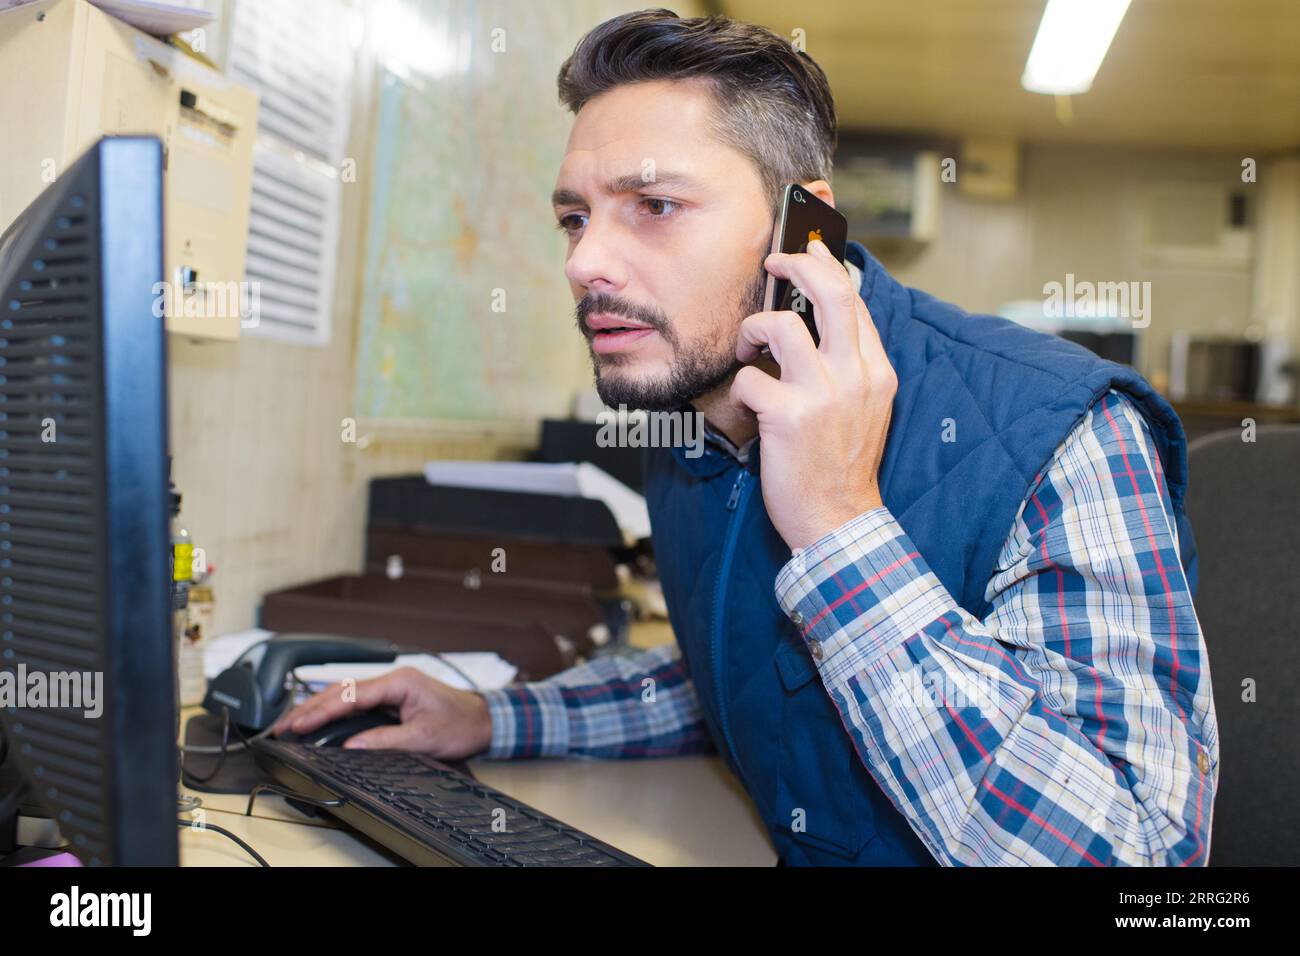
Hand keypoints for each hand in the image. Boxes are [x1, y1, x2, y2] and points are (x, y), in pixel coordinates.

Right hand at [270, 666, 493, 758]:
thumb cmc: (460, 725)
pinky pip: (356, 701)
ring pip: (346, 694)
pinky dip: (334, 710)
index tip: (298, 725)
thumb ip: (385, 741)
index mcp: (400, 682)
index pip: (352, 695)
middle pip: (342, 690)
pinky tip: (318, 721)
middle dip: (310, 708)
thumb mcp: (424, 739)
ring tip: (291, 724)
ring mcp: (391, 687)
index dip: (322, 711)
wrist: (484, 720)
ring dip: (318, 708)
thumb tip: (350, 746)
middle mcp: (393, 680)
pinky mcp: (392, 697)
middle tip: (281, 727)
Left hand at [731, 240, 896, 551]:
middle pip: (829, 290)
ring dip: (752, 330)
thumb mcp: (863, 409)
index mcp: (876, 371)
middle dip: (796, 263)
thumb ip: (848, 366)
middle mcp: (856, 375)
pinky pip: (749, 378)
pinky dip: (739, 388)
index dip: (824, 268)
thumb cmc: (840, 465)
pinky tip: (747, 406)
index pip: (853, 299)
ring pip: (780, 325)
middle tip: (772, 263)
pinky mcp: (789, 416)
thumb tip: (818, 322)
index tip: (804, 253)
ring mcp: (823, 395)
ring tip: (748, 351)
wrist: (838, 521)